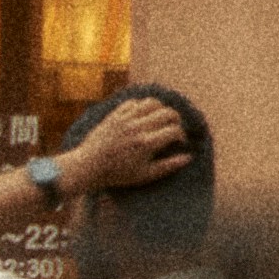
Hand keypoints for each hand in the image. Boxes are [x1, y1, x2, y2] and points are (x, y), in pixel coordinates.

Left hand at [60, 92, 193, 197]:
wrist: (89, 166)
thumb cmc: (118, 174)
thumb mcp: (145, 175)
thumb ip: (168, 166)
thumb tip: (189, 157)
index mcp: (147, 143)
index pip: (174, 130)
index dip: (181, 135)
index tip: (179, 142)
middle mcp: (138, 127)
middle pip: (167, 112)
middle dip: (176, 119)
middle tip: (174, 127)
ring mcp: (126, 119)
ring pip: (152, 102)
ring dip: (160, 108)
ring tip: (160, 118)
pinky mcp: (115, 115)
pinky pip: (134, 102)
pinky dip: (142, 106)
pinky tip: (142, 116)